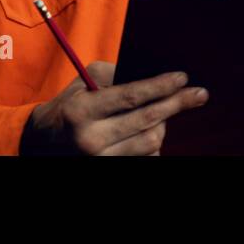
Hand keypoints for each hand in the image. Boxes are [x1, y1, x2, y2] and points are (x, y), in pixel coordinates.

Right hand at [20, 62, 208, 155]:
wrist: (44, 142)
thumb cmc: (71, 103)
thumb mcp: (86, 80)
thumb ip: (117, 74)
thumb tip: (154, 75)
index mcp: (82, 111)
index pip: (130, 97)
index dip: (160, 86)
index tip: (182, 78)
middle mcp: (90, 140)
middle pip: (146, 121)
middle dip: (176, 105)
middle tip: (199, 94)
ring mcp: (99, 160)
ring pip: (150, 142)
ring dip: (164, 124)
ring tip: (167, 112)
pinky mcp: (106, 169)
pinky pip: (146, 158)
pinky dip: (154, 144)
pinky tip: (154, 131)